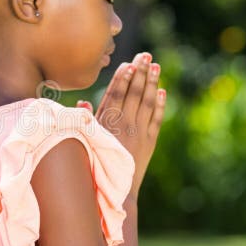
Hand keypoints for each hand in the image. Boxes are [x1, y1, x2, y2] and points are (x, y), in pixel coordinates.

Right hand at [84, 52, 166, 197]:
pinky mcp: (150, 141)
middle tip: (146, 55)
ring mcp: (139, 132)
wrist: (116, 190)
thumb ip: (85, 120)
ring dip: (152, 82)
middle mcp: (124, 124)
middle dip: (140, 72)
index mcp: (107, 123)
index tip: (128, 63)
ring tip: (156, 66)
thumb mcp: (85, 140)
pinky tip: (162, 91)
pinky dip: (160, 104)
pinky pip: (157, 118)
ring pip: (147, 102)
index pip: (116, 94)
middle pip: (134, 93)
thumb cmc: (94, 164)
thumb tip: (82, 102)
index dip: (123, 77)